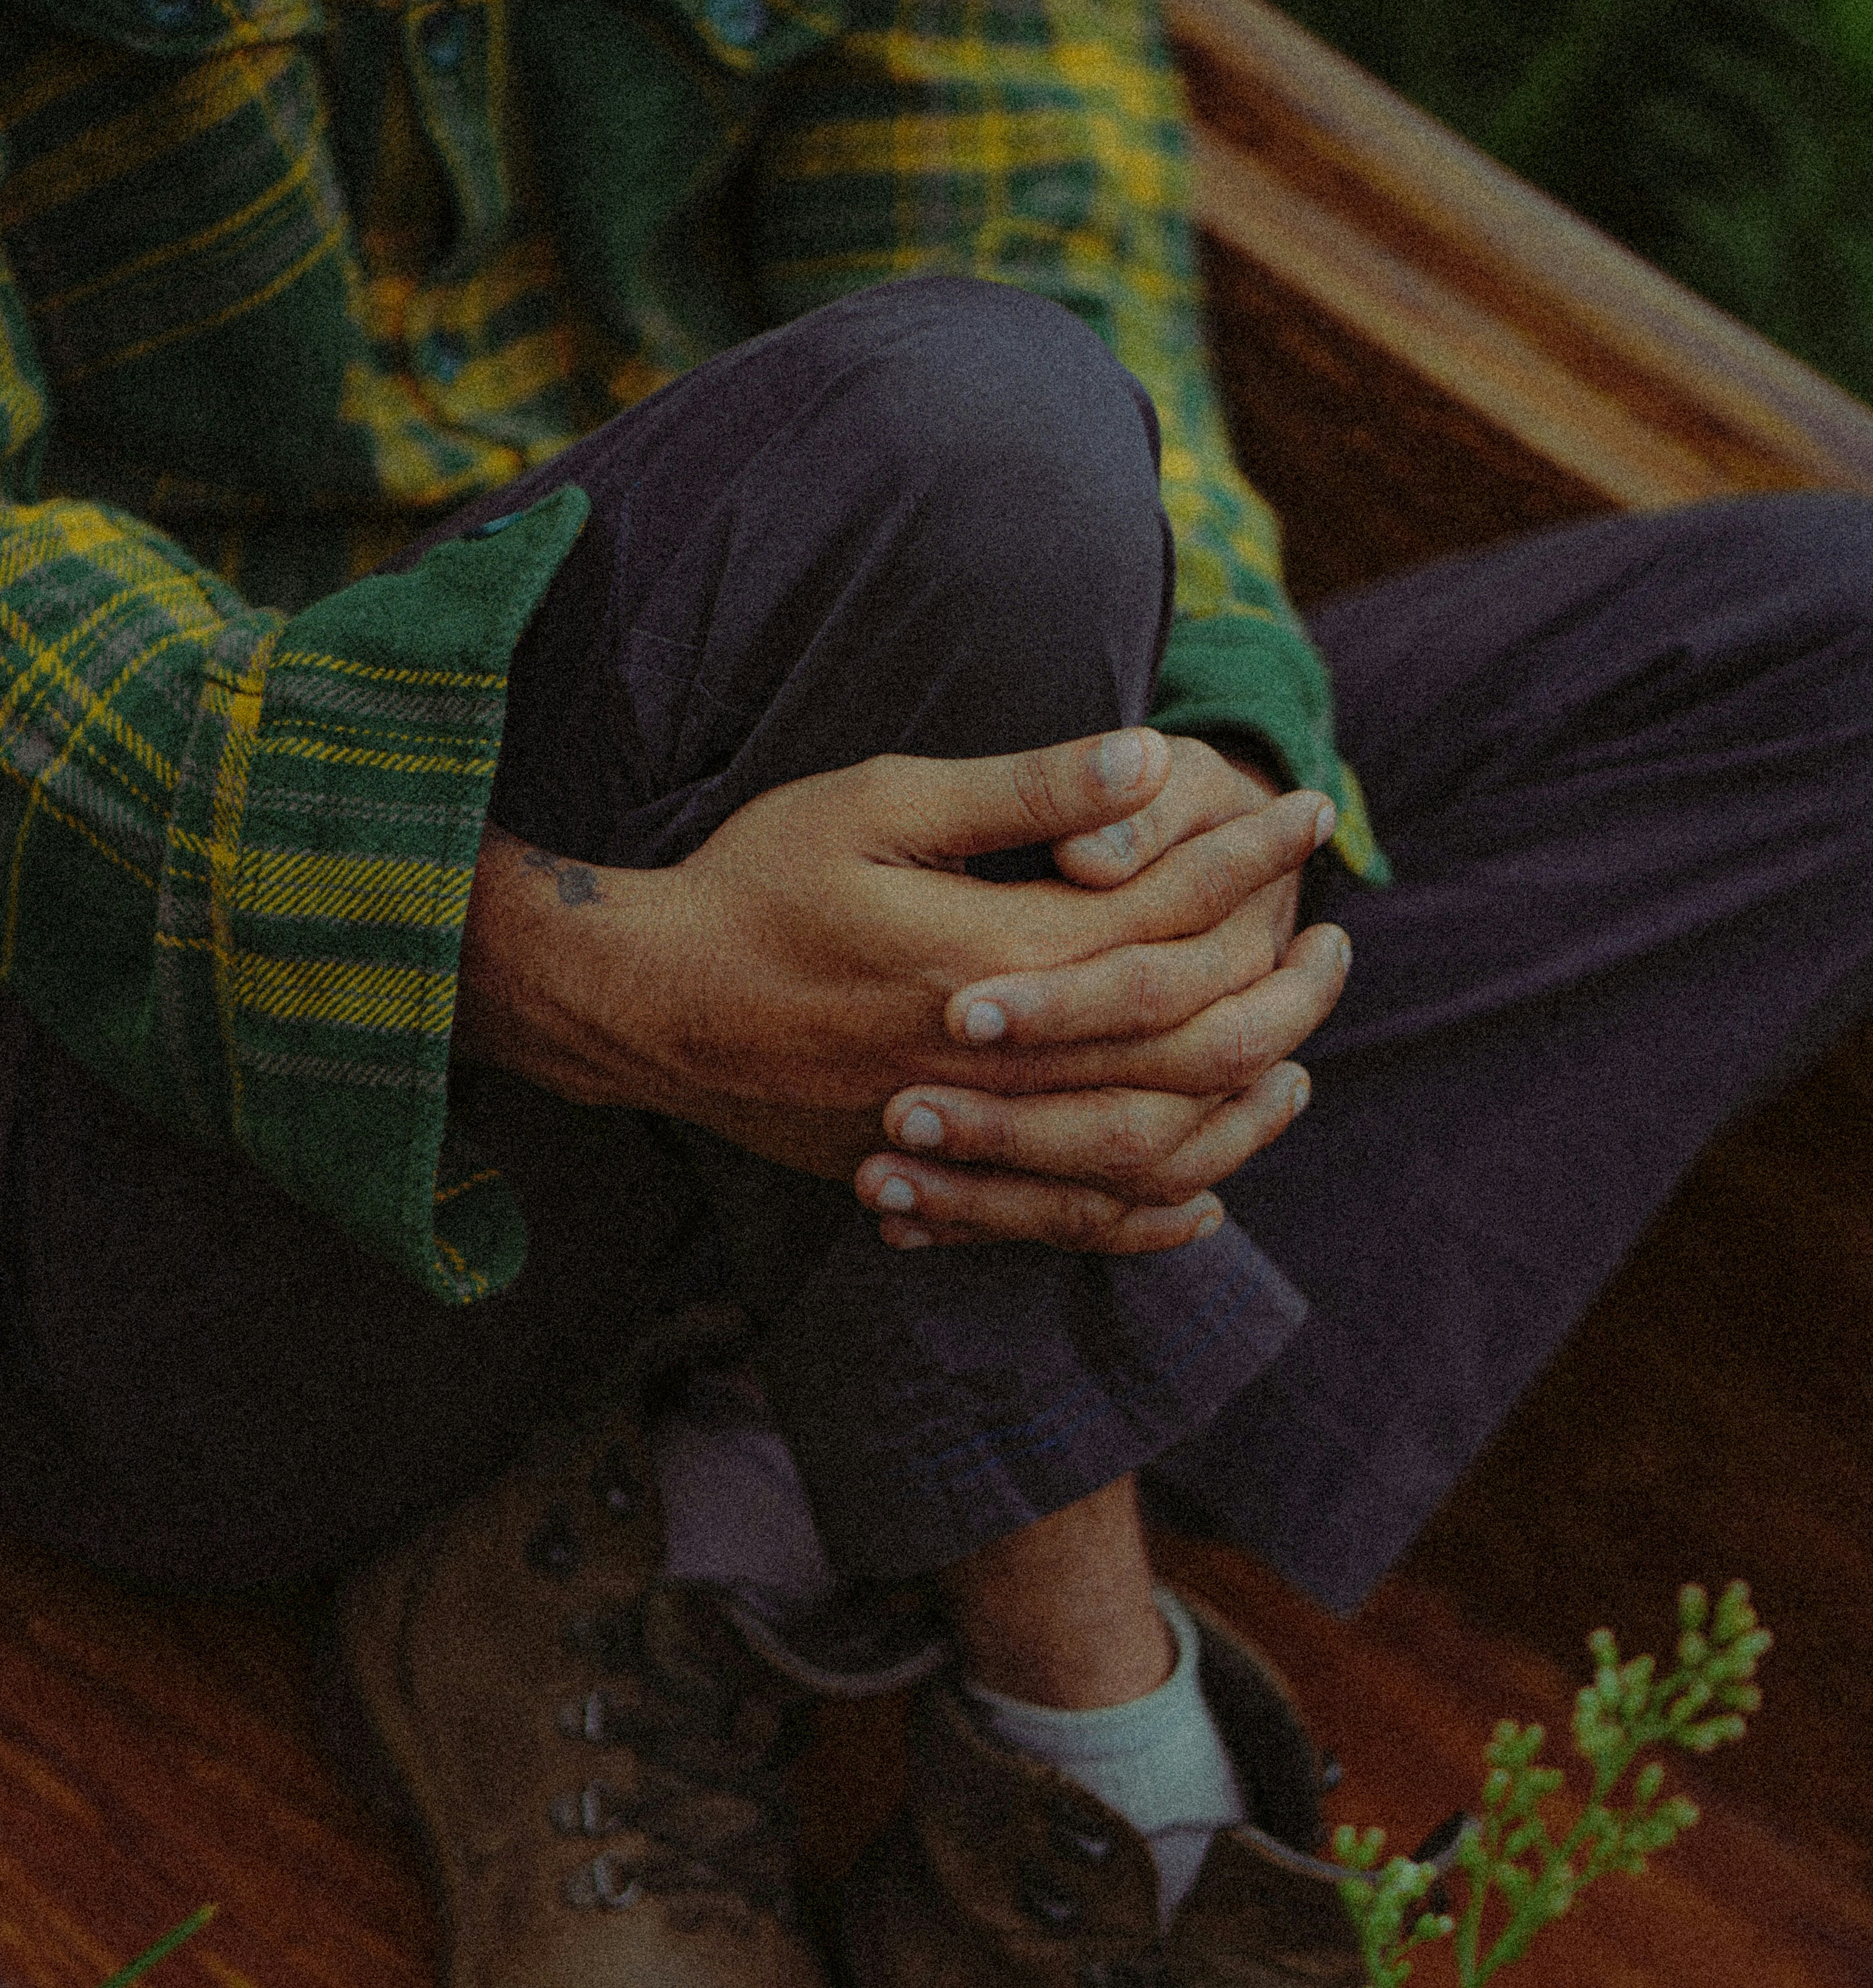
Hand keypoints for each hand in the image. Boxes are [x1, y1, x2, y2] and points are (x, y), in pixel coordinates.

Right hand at [453, 732, 1344, 1239]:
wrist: (650, 1004)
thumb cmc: (756, 882)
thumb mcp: (882, 801)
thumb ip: (1023, 793)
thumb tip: (1149, 763)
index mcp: (997, 957)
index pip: (1168, 911)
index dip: (1247, 857)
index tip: (1304, 812)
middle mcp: (1001, 1062)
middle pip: (1192, 1040)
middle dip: (1282, 986)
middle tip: (1337, 941)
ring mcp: (972, 1136)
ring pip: (1153, 1143)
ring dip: (1241, 1105)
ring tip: (1298, 1059)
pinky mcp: (941, 1182)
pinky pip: (1074, 1224)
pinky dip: (1152, 1214)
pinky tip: (1204, 1193)